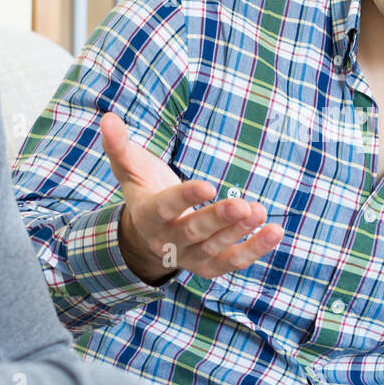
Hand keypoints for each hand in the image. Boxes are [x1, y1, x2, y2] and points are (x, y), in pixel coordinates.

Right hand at [99, 112, 282, 284]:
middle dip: (218, 219)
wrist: (147, 236)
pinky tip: (275, 232)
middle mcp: (167, 240)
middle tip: (242, 205)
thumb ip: (119, 146)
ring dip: (240, 233)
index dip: (186, 198)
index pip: (166, 208)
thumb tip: (108, 117)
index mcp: (148, 216)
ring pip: (215, 249)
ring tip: (261, 212)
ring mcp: (189, 256)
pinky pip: (232, 262)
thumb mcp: (130, 169)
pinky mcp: (209, 266)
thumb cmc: (144, 192)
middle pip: (193, 232)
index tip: (209, 186)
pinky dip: (255, 250)